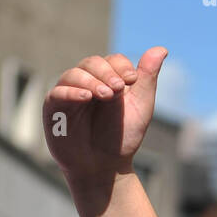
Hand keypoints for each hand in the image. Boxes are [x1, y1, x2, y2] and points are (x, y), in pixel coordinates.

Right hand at [44, 48, 166, 182]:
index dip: (121, 66)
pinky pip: (58, 92)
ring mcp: (69, 94)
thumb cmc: (122, 138)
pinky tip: (86, 97)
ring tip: (105, 95)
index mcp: (108, 80)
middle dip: (106, 72)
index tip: (132, 80)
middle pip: (92, 63)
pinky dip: (71, 91)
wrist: (105, 168)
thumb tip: (162, 49)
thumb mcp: (140, 107)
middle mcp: (87, 82)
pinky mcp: (54, 108)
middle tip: (117, 89)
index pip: (112, 60)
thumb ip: (147, 79)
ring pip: (74, 74)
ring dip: (90, 81)